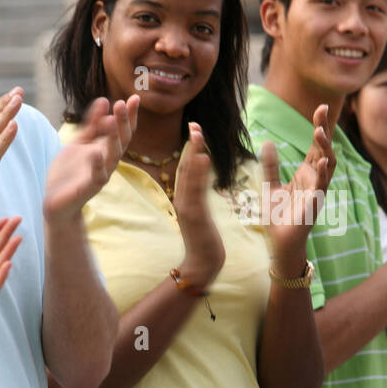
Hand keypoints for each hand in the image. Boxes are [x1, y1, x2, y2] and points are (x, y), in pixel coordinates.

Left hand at [44, 95, 138, 221]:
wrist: (55, 200)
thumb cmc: (69, 171)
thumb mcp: (80, 142)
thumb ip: (92, 124)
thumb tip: (104, 100)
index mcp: (106, 149)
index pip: (123, 130)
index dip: (129, 115)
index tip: (135, 97)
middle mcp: (108, 161)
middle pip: (122, 140)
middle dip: (123, 122)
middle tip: (122, 103)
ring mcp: (101, 174)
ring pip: (114, 156)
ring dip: (114, 138)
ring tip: (112, 120)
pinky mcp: (89, 188)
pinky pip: (97, 176)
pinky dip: (97, 165)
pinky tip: (95, 152)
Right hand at [174, 123, 224, 287]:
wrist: (202, 264)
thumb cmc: (204, 241)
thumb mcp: (200, 214)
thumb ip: (198, 197)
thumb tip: (199, 182)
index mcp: (184, 197)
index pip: (187, 167)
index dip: (191, 147)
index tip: (195, 128)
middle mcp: (182, 198)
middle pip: (186, 166)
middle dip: (191, 144)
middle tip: (194, 123)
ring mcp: (186, 206)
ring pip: (189, 175)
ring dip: (194, 153)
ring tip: (198, 133)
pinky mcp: (193, 215)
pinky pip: (196, 190)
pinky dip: (198, 173)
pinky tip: (203, 158)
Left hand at [263, 103, 334, 267]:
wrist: (279, 242)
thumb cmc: (278, 216)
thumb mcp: (269, 186)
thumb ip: (270, 166)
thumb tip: (266, 142)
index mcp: (306, 173)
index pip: (315, 145)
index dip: (319, 125)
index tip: (321, 107)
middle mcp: (315, 179)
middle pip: (324, 149)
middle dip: (324, 130)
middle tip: (322, 110)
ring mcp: (317, 191)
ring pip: (326, 165)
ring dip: (324, 149)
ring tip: (319, 132)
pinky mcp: (314, 205)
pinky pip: (320, 187)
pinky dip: (321, 174)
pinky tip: (320, 162)